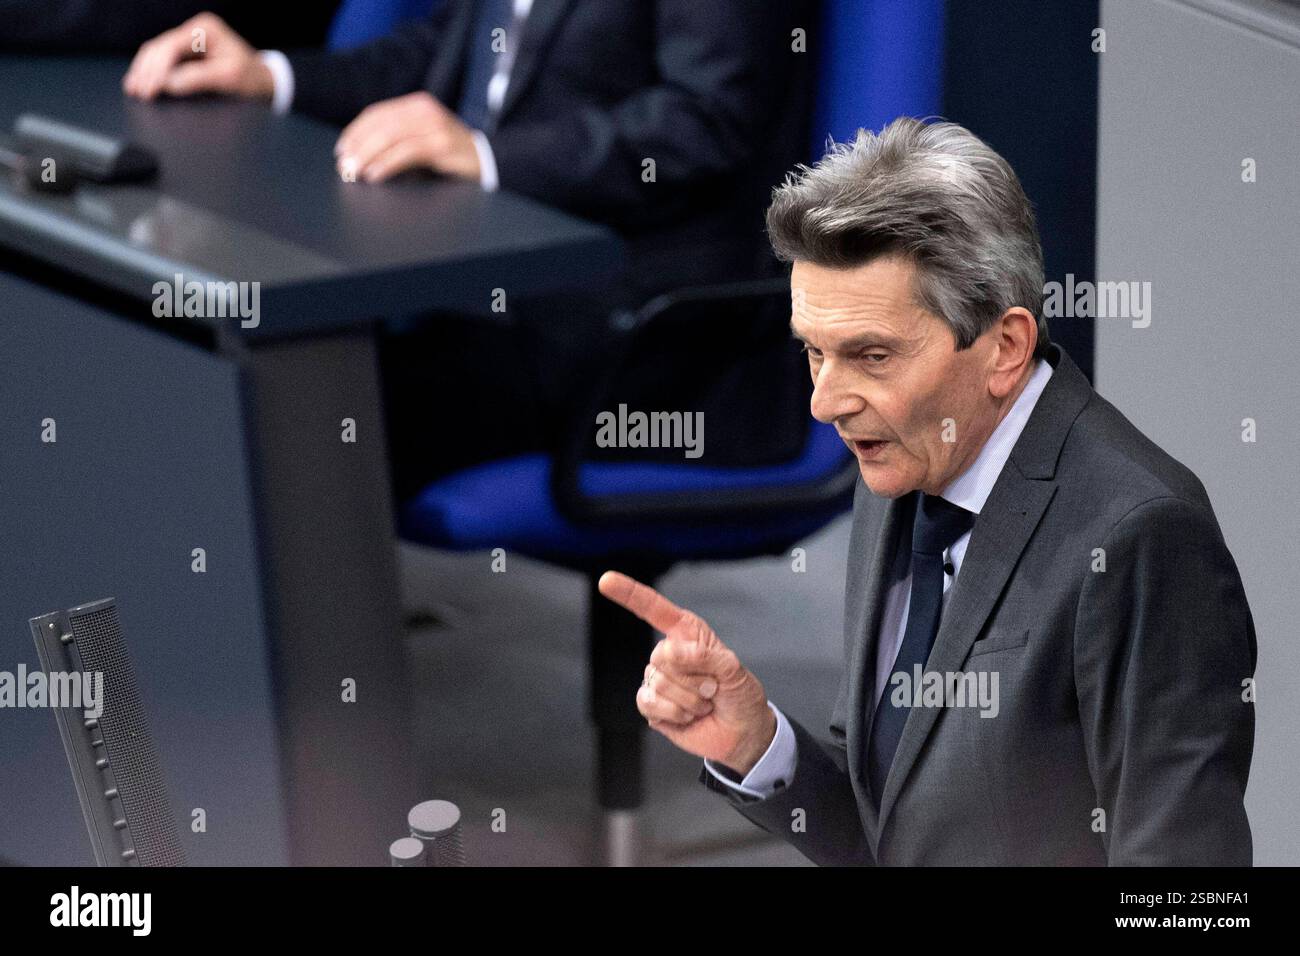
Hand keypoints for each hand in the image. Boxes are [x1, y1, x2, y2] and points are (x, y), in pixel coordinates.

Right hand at [122, 13, 271, 100]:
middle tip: (136, 92)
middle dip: (146, 70)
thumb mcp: (229, 78)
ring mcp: (189, 39)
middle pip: (160, 47)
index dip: (157, 69)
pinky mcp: (186, 52)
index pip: (172, 47)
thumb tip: (168, 84)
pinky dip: (150, 71)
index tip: (150, 89)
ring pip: (157, 52)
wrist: (263, 80)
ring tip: (132, 89)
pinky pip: (162, 59)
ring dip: (143, 70)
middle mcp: (194, 30)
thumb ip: (198, 79)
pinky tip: (140, 82)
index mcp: (205, 29)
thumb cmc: (251, 78)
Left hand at [333, 92, 481, 182]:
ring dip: (367, 155)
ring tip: (355, 171)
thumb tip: (361, 154)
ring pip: (390, 136)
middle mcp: (425, 109)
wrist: (487, 161)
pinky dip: (386, 164)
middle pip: (380, 124)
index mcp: (417, 104)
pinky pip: (406, 152)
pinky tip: (375, 174)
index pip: (377, 113)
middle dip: (357, 145)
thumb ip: (398, 139)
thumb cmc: (450, 156)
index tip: (341, 149)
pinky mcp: (442, 145)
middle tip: (344, 164)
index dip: (356, 131)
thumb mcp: (422, 139)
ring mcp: (435, 126)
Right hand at [597, 571, 777, 775]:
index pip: (653, 609)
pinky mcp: (651, 705)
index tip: (605, 580)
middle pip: (662, 656)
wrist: (741, 732)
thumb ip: (704, 656)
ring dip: (690, 699)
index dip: (628, 593)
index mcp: (685, 633)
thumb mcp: (733, 669)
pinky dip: (675, 713)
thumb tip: (671, 652)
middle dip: (695, 677)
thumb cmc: (739, 693)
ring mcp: (657, 679)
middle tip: (712, 688)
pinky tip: (688, 716)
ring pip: (659, 683)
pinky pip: (649, 703)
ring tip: (704, 703)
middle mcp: (667, 653)